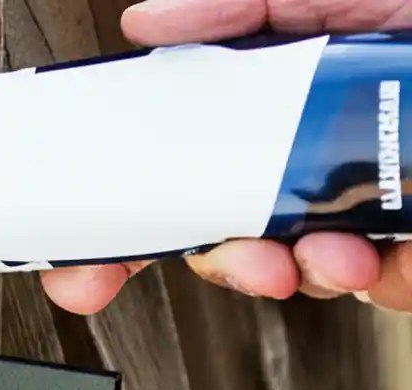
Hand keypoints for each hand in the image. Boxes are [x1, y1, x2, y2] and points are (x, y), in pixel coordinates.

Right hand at [40, 0, 411, 314]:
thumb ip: (250, 4)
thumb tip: (151, 21)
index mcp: (283, 98)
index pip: (178, 153)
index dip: (121, 203)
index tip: (86, 251)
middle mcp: (314, 154)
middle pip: (220, 224)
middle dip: (204, 259)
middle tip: (192, 264)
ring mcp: (366, 205)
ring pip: (293, 268)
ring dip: (294, 271)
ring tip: (324, 252)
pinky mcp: (411, 247)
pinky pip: (381, 285)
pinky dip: (381, 278)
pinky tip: (392, 251)